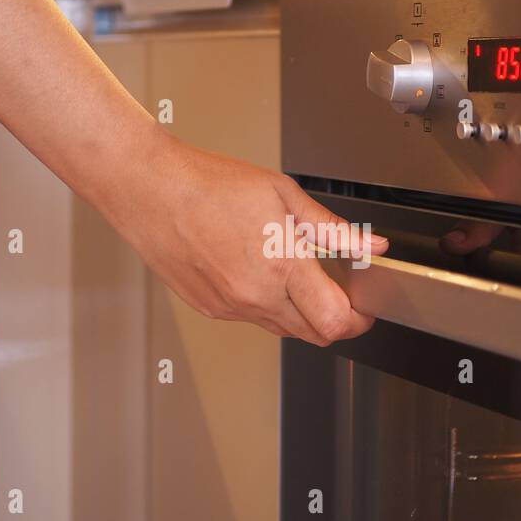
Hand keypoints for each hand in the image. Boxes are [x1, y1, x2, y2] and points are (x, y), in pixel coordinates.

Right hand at [106, 137, 387, 345]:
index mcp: (280, 265)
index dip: (358, 319)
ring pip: (282, 329)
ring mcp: (230, 307)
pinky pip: (252, 319)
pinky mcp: (210, 309)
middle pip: (314, 336)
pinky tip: (257, 270)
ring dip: (300, 313)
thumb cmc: (208, 184)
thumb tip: (371, 246)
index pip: (334, 321)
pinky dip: (266, 304)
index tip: (364, 307)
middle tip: (339, 294)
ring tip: (294, 272)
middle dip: (335, 321)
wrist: (149, 190)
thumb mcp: (282, 194)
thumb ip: (332, 229)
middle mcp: (254, 295)